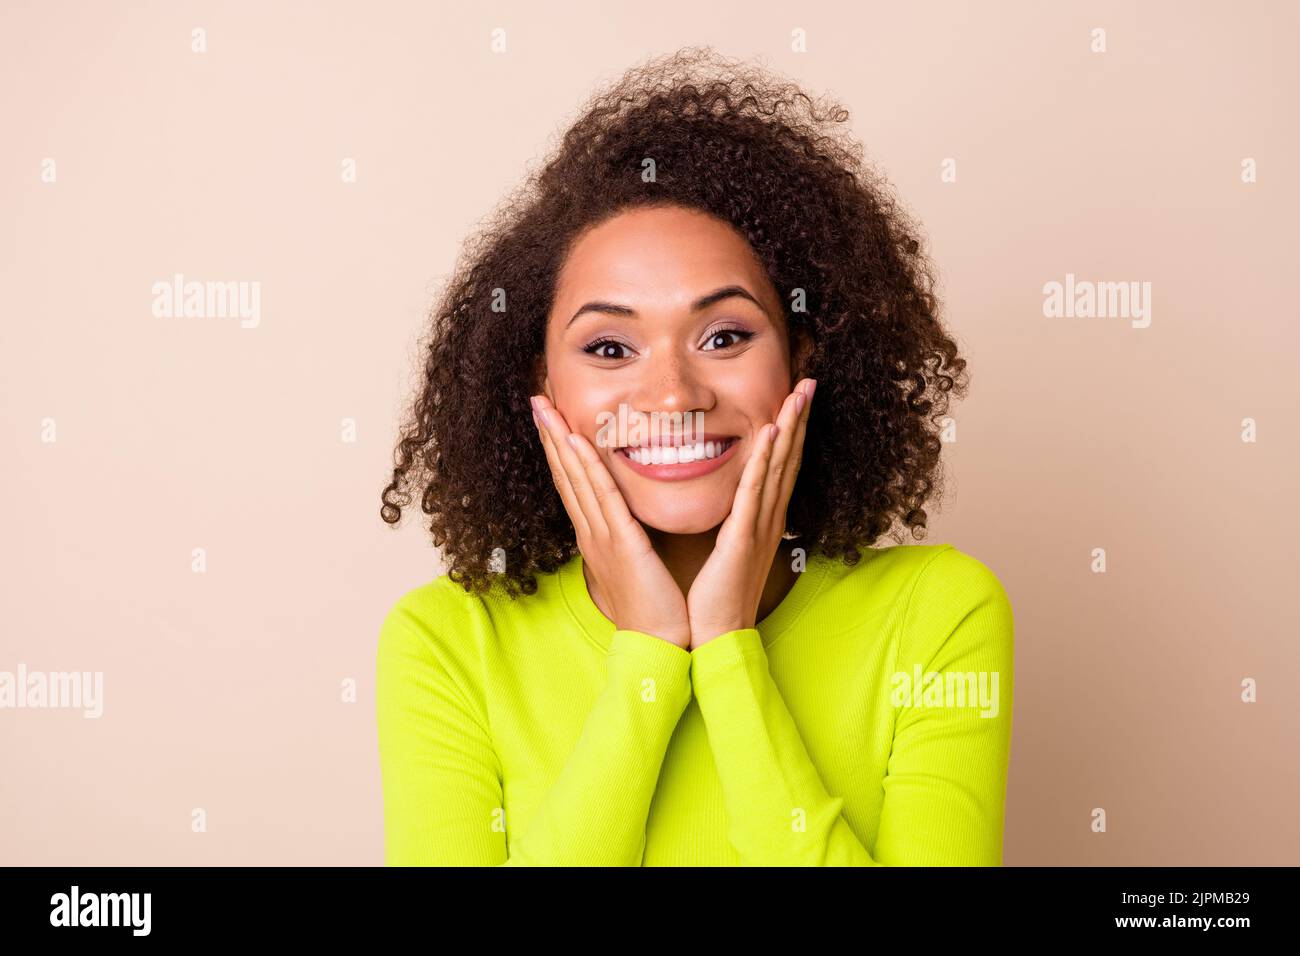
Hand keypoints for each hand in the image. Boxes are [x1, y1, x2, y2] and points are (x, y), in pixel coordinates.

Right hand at [531, 394, 692, 649]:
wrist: (660, 645)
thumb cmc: (657, 608)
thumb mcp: (640, 563)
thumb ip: (634, 537)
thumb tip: (634, 518)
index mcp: (598, 536)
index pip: (574, 483)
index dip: (561, 449)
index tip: (553, 418)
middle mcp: (592, 532)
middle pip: (566, 474)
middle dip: (551, 434)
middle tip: (537, 399)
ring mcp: (602, 536)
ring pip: (576, 478)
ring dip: (560, 440)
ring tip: (546, 407)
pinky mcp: (620, 543)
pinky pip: (602, 496)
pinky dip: (587, 466)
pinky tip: (576, 440)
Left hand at [686, 378, 815, 649]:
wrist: (715, 635)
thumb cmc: (716, 596)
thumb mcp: (728, 549)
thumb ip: (732, 521)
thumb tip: (729, 500)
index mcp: (763, 519)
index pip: (781, 465)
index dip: (792, 430)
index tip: (796, 397)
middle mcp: (768, 518)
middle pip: (789, 458)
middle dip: (800, 417)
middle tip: (809, 380)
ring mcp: (760, 526)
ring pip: (779, 467)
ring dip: (790, 427)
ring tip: (798, 392)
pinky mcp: (744, 537)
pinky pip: (756, 491)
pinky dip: (765, 460)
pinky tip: (772, 433)